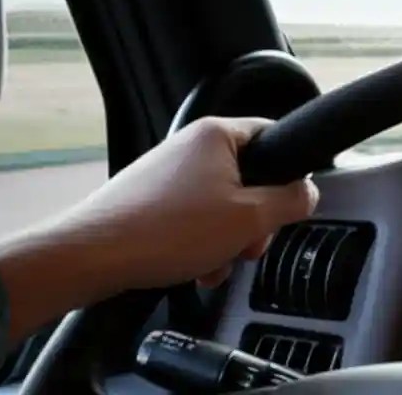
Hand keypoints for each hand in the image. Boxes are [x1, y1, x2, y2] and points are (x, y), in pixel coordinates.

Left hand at [61, 117, 319, 289]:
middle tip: (247, 244)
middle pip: (252, 178)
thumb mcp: (250, 219)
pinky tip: (195, 267)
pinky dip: (203, 243)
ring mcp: (170, 172)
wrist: (91, 257)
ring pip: (225, 204)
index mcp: (218, 134)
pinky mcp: (153, 198)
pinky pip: (196, 217)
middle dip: (256, 220)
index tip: (291, 205)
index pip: (278, 136)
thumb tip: (310, 193)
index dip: (292, 174)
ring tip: (214, 262)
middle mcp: (193, 146)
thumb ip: (292, 201)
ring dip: (229, 239)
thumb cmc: (164, 232)